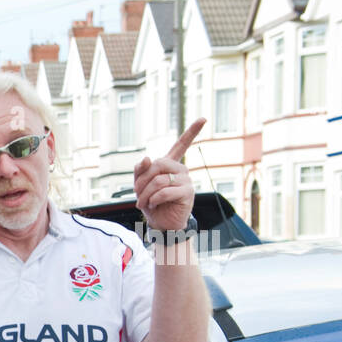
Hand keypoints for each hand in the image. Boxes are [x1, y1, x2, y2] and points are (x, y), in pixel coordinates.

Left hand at [133, 118, 205, 232]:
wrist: (160, 223)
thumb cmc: (152, 203)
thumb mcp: (141, 185)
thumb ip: (141, 171)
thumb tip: (147, 158)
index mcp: (170, 164)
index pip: (182, 144)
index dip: (192, 131)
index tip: (203, 119)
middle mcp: (181, 169)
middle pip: (158, 164)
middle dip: (142, 180)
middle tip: (137, 193)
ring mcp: (186, 180)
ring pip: (159, 180)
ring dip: (145, 193)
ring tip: (143, 203)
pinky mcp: (187, 192)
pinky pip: (166, 191)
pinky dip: (155, 199)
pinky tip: (154, 204)